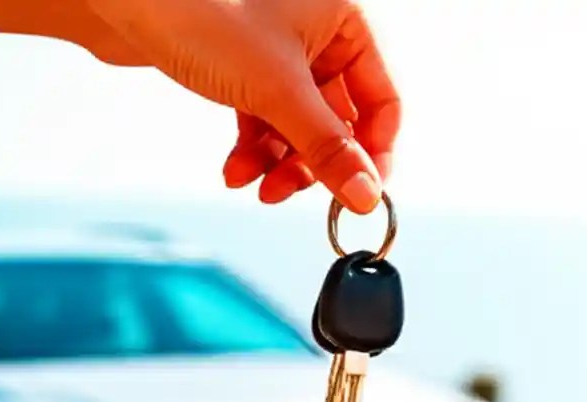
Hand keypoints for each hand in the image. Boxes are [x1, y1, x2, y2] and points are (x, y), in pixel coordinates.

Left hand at [84, 0, 399, 212]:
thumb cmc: (203, 15)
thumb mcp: (276, 91)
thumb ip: (326, 147)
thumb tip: (367, 198)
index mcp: (347, 19)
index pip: (383, 102)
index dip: (372, 155)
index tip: (354, 199)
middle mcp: (318, 29)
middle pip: (336, 119)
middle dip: (310, 163)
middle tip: (282, 192)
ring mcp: (277, 48)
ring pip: (296, 123)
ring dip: (277, 161)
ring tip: (248, 183)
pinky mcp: (240, 62)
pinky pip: (263, 115)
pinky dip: (252, 147)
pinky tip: (232, 170)